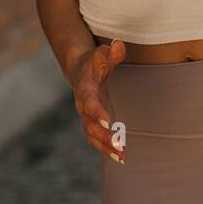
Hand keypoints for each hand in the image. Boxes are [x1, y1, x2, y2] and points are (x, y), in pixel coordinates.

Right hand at [68, 38, 126, 162]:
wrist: (79, 70)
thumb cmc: (94, 62)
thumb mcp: (101, 54)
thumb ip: (111, 52)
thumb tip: (118, 45)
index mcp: (84, 89)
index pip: (89, 103)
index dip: (97, 113)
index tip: (109, 123)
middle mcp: (82, 106)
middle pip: (90, 124)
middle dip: (104, 136)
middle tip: (121, 144)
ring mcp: (85, 117)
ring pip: (93, 136)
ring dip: (106, 147)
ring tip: (123, 156)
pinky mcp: (92, 123)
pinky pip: (97, 140)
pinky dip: (108, 150)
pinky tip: (122, 158)